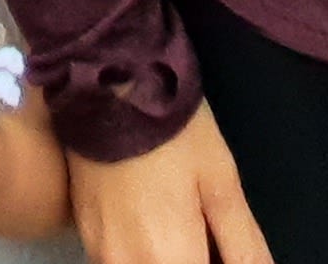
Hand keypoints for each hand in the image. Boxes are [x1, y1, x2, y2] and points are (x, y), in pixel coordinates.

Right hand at [71, 104, 271, 263]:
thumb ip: (243, 246)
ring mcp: (99, 254)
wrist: (106, 82)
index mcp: (171, 259)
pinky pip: (118, 262)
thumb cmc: (176, 132)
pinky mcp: (84, 235)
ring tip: (183, 226)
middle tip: (208, 237)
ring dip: (169, 258)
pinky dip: (143, 253)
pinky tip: (155, 221)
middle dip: (194, 260)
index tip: (223, 249)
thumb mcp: (222, 182)